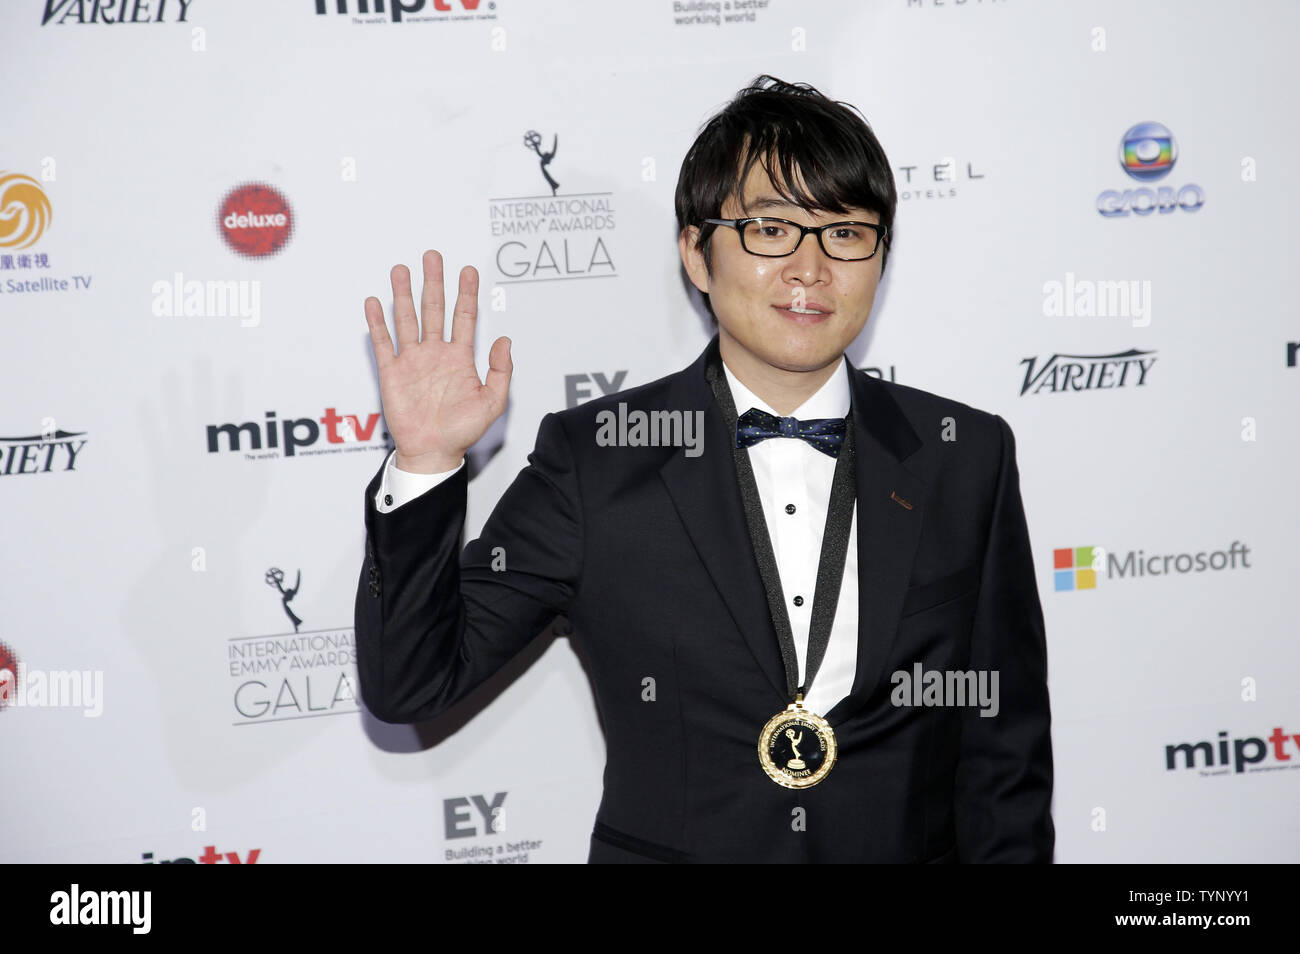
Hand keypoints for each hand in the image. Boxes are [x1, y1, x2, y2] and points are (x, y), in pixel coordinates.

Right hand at [364, 250, 511, 473]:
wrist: (433, 452)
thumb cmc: (462, 431)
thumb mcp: (492, 402)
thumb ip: (501, 371)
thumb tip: (504, 340)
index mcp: (461, 358)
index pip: (465, 318)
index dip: (467, 294)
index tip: (468, 271)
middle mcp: (436, 353)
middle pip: (435, 309)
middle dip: (434, 282)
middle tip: (433, 256)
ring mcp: (413, 360)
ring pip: (407, 319)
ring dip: (404, 294)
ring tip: (401, 269)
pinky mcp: (392, 371)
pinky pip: (383, 342)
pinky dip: (378, 322)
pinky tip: (375, 302)